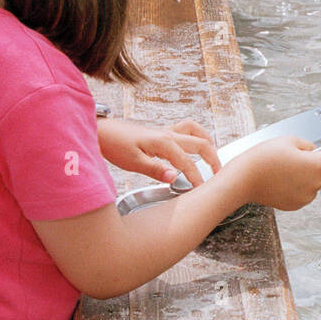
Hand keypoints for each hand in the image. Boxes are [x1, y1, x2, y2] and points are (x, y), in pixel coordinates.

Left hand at [97, 118, 220, 187]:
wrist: (101, 132)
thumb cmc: (114, 145)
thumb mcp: (132, 162)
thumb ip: (155, 170)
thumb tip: (175, 178)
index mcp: (163, 142)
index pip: (187, 163)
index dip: (196, 178)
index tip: (201, 190)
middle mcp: (168, 133)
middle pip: (201, 143)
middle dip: (213, 159)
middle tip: (218, 174)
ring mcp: (166, 131)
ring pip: (196, 132)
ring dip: (208, 143)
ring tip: (213, 157)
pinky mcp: (161, 132)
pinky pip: (186, 129)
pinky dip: (196, 136)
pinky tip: (195, 146)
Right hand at [224, 136, 320, 209]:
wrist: (243, 179)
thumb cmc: (263, 158)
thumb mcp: (288, 140)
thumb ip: (307, 145)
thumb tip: (314, 151)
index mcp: (316, 165)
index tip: (320, 155)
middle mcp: (314, 184)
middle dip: (316, 168)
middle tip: (296, 162)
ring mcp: (305, 197)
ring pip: (314, 186)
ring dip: (306, 180)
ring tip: (285, 171)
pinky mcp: (295, 206)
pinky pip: (303, 195)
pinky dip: (297, 190)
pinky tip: (282, 182)